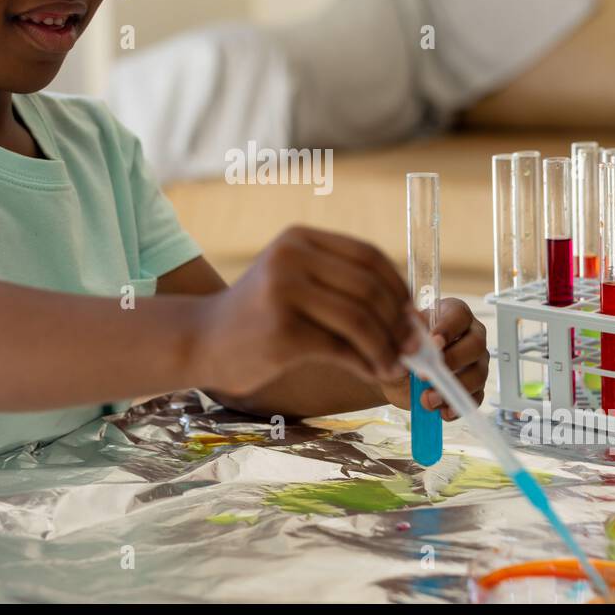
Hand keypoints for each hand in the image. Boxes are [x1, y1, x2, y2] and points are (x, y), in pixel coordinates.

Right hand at [192, 226, 419, 398]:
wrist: (200, 341)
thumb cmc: (258, 318)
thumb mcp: (295, 285)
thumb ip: (344, 292)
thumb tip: (411, 319)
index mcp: (299, 239)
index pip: (368, 255)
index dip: (398, 286)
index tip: (411, 315)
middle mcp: (291, 257)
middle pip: (369, 287)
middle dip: (398, 322)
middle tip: (413, 348)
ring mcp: (283, 292)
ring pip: (359, 319)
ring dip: (386, 348)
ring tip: (395, 367)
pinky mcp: (281, 332)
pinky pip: (341, 349)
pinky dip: (366, 364)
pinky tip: (373, 375)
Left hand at [380, 298, 488, 419]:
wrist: (397, 375)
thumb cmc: (404, 348)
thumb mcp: (399, 339)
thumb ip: (407, 336)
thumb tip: (413, 333)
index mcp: (452, 315)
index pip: (459, 315)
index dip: (449, 328)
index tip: (434, 342)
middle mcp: (470, 336)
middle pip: (476, 344)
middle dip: (453, 360)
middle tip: (427, 373)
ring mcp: (476, 363)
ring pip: (478, 374)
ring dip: (453, 388)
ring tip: (427, 398)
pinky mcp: (475, 388)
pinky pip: (475, 398)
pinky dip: (458, 407)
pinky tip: (441, 411)